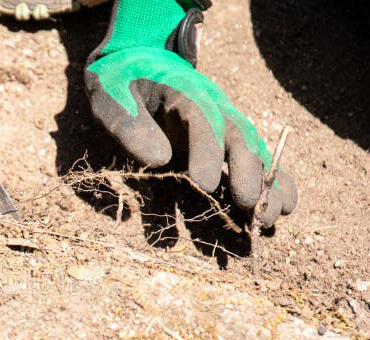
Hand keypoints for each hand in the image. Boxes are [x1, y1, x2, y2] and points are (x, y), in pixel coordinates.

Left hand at [85, 0, 296, 226]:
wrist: (135, 64)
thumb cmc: (120, 83)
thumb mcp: (111, 96)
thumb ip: (130, 125)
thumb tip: (160, 159)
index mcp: (184, 94)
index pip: (202, 121)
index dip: (206, 151)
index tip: (204, 184)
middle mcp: (213, 111)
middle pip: (238, 139)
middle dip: (247, 173)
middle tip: (248, 205)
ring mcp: (222, 128)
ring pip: (252, 154)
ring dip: (265, 186)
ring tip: (270, 219)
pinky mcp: (222, 145)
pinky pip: (252, 163)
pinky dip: (271, 183)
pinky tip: (284, 208)